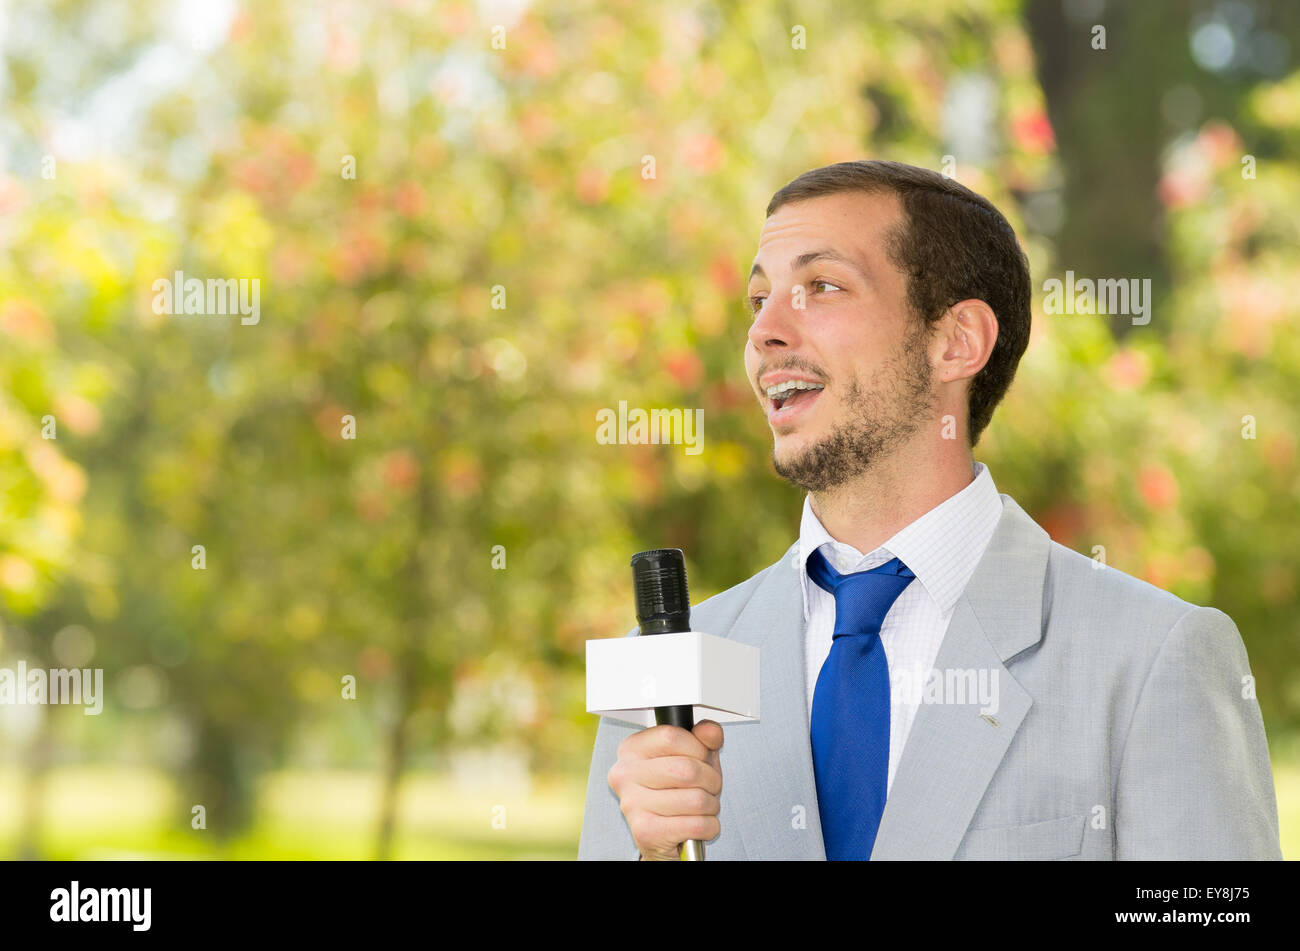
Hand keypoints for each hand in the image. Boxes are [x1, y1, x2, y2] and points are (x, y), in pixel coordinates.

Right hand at [608, 720, 723, 860]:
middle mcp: (625, 774)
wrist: (662, 837)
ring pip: (696, 799)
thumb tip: (710, 731)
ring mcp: (632, 803)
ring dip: (711, 805)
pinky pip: (696, 825)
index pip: (671, 736)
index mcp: (631, 749)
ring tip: (703, 807)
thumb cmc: (676, 792)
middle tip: (709, 787)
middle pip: (687, 769)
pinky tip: (699, 825)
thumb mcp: (693, 758)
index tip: (701, 758)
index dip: (698, 748)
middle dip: (711, 780)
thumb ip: (704, 739)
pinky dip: (709, 827)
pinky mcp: (645, 832)